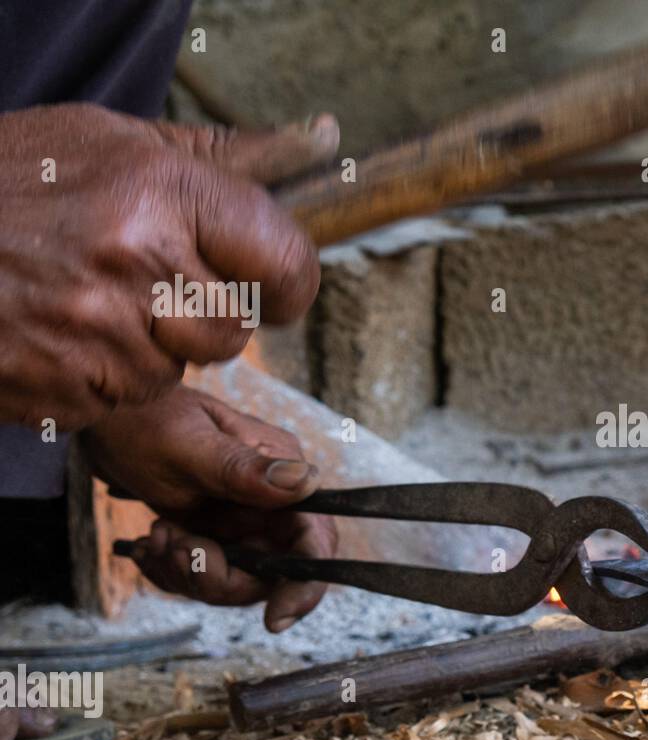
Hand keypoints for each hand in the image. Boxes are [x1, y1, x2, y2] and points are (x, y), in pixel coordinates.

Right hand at [0, 103, 337, 430]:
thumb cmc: (9, 180)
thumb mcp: (111, 141)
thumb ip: (222, 156)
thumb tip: (321, 137)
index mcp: (158, 191)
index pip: (284, 260)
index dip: (290, 282)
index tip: (276, 286)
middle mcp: (135, 262)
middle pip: (234, 329)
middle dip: (205, 315)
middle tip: (147, 284)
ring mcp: (97, 333)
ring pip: (180, 369)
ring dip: (151, 348)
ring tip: (90, 302)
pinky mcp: (66, 387)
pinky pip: (125, 399)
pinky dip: (103, 377)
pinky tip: (60, 332)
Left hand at [80, 387, 337, 631]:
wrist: (106, 416)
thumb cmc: (144, 419)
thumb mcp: (188, 446)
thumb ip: (245, 469)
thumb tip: (306, 481)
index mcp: (279, 472)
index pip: (314, 540)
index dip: (305, 585)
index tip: (275, 619)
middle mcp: (272, 502)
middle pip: (273, 573)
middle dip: (220, 578)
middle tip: (175, 551)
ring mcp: (245, 520)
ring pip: (236, 580)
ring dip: (188, 573)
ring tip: (156, 537)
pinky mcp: (218, 533)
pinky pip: (206, 575)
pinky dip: (174, 570)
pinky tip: (150, 543)